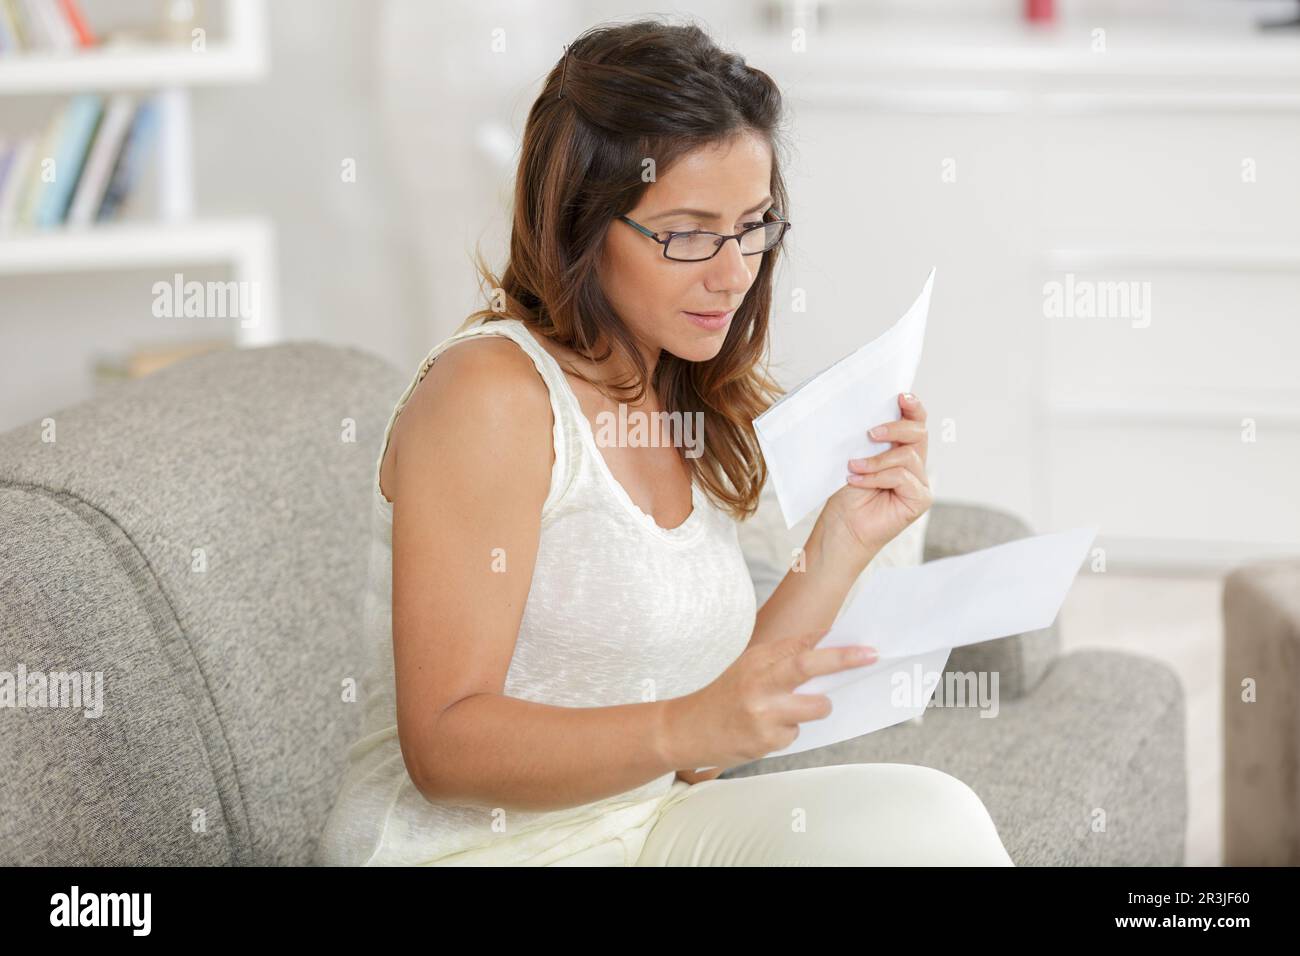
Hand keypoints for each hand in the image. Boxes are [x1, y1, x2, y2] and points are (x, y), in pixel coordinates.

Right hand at [661, 627, 878, 771]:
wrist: (687, 729)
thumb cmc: (725, 695)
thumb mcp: (748, 667)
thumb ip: (782, 656)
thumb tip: (823, 640)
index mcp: (757, 661)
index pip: (800, 645)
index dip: (833, 643)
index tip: (863, 643)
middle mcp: (759, 683)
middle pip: (808, 666)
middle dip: (843, 659)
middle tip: (871, 655)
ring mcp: (763, 713)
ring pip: (816, 707)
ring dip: (817, 707)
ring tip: (790, 709)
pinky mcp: (765, 741)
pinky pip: (797, 734)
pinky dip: (787, 731)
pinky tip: (765, 730)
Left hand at [820, 391, 932, 558]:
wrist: (842, 527)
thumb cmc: (846, 492)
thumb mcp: (856, 456)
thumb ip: (869, 439)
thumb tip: (867, 415)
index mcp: (901, 449)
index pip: (915, 421)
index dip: (913, 406)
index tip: (901, 396)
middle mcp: (915, 463)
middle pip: (918, 432)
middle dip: (895, 427)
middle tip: (870, 433)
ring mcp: (920, 482)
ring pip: (907, 456)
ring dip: (877, 460)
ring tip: (854, 467)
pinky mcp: (920, 499)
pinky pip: (902, 477)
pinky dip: (877, 477)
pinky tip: (858, 481)